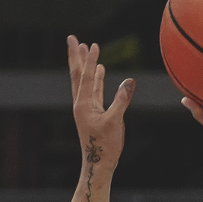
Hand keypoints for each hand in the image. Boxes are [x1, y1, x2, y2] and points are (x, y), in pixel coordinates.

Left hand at [66, 36, 133, 170]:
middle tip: (73, 38)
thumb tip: (129, 81)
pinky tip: (100, 71)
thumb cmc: (106, 145)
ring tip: (86, 49)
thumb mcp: (115, 122)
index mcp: (83, 105)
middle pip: (78, 74)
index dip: (90, 61)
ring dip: (86, 65)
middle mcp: (81, 103)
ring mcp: (86, 107)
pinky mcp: (93, 112)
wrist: (99, 163)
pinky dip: (96, 79)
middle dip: (76, 56)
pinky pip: (93, 90)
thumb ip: (122, 100)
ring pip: (84, 81)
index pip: (85, 77)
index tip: (92, 45)